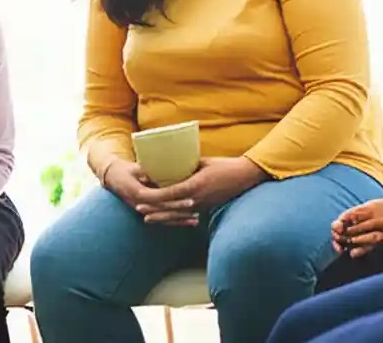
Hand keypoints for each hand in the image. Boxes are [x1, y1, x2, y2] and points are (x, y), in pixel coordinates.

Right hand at [104, 159, 199, 225]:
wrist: (113, 179)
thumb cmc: (124, 170)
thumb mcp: (134, 167)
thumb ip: (146, 169)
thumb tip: (159, 165)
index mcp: (138, 193)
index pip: (160, 198)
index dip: (174, 199)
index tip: (188, 197)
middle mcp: (140, 205)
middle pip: (164, 211)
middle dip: (180, 211)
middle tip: (196, 208)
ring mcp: (143, 210)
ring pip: (164, 219)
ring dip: (180, 220)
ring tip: (196, 220)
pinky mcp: (147, 212)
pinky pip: (162, 219)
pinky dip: (175, 221)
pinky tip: (187, 223)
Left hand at [135, 157, 266, 225]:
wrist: (245, 177)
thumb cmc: (224, 165)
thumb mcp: (203, 162)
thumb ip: (187, 165)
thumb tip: (170, 163)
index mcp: (195, 185)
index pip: (170, 193)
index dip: (154, 197)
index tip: (142, 197)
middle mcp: (197, 198)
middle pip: (171, 207)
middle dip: (153, 209)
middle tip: (137, 208)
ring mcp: (202, 205)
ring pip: (177, 215)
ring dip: (161, 217)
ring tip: (147, 218)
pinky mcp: (205, 207)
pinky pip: (186, 215)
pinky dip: (174, 218)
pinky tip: (166, 221)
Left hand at [332, 192, 382, 257]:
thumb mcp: (381, 205)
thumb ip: (367, 212)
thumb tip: (353, 221)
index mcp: (371, 205)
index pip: (349, 214)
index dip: (340, 222)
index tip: (335, 229)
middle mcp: (375, 213)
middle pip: (352, 224)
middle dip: (341, 233)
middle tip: (335, 242)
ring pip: (361, 232)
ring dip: (349, 240)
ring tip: (341, 246)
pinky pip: (375, 241)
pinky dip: (362, 247)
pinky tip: (353, 252)